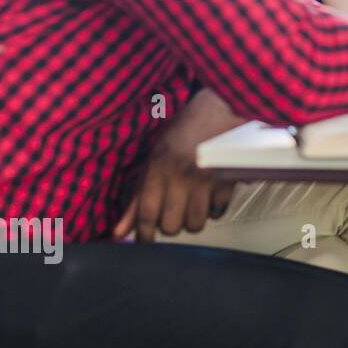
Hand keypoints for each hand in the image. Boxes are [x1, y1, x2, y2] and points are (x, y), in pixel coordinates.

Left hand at [114, 90, 240, 241]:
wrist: (221, 106)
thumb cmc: (184, 132)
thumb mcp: (153, 159)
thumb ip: (137, 198)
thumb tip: (119, 232)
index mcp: (158, 168)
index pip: (146, 214)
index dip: (144, 234)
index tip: (145, 240)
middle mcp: (180, 176)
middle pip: (171, 225)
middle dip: (170, 225)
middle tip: (172, 213)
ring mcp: (207, 180)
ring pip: (195, 224)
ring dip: (192, 220)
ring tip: (192, 207)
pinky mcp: (229, 181)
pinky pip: (219, 211)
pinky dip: (214, 209)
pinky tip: (211, 197)